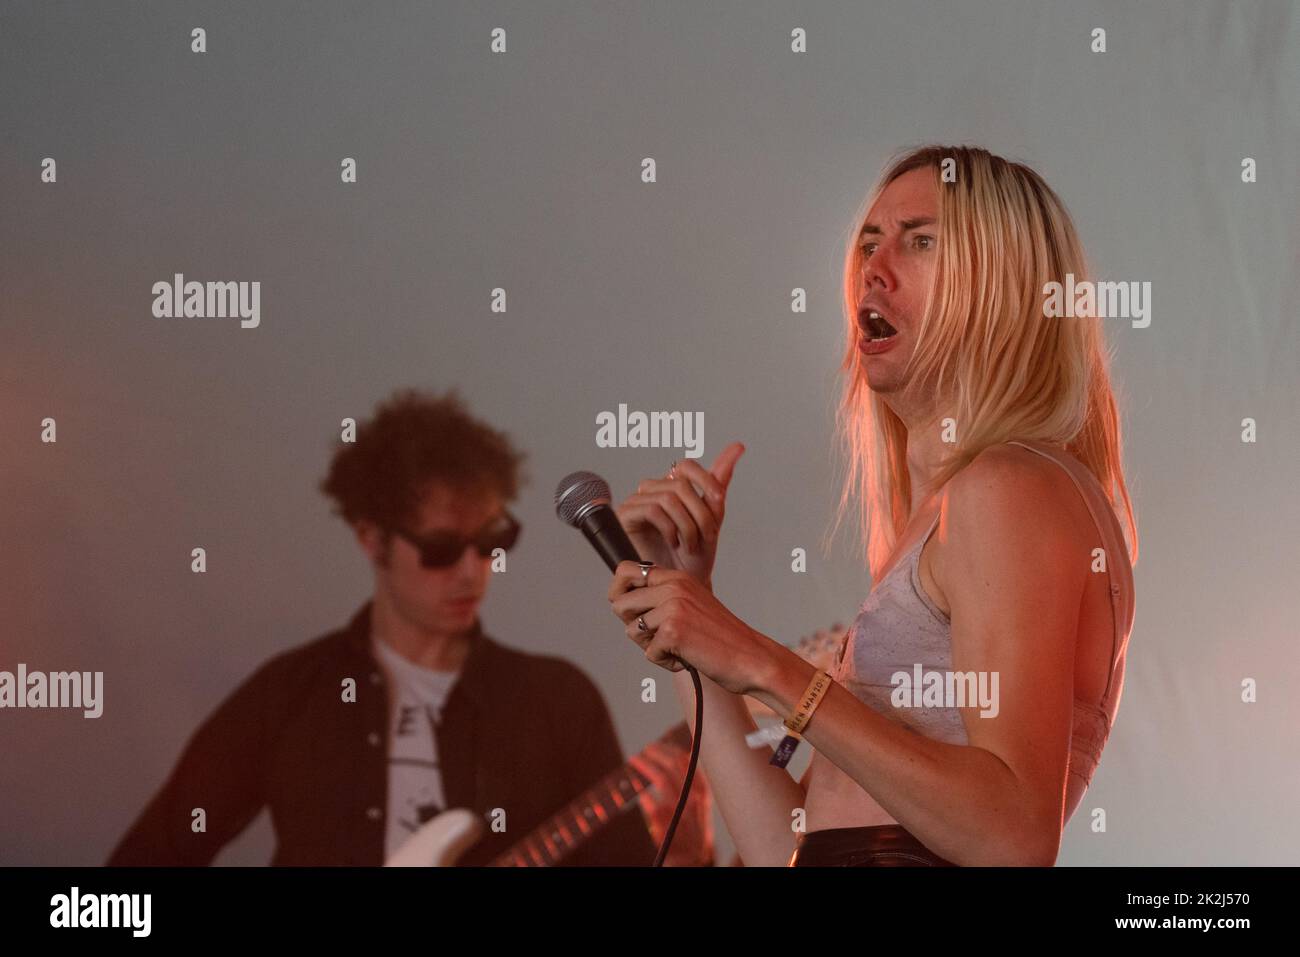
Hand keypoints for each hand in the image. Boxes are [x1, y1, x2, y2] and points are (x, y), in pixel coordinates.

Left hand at [608, 561, 773, 695]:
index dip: (618, 592)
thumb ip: (662, 598)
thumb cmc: (721, 638)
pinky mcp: (672, 630)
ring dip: (651, 647)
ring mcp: (672, 607)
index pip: (624, 570)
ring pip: (631, 630)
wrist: (752, 658)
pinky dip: (666, 662)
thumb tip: (619, 602)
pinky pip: (649, 653)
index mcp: (676, 577)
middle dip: (634, 626)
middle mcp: (673, 586)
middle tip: (659, 637)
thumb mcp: (691, 605)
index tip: (630, 611)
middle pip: (619, 604)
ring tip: (679, 647)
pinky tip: (688, 658)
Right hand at [613, 442, 744, 585]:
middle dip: (700, 512)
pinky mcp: (626, 515)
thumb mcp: (713, 518)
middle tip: (706, 537)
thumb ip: (719, 483)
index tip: (719, 500)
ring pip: (668, 497)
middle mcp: (654, 490)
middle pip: (681, 484)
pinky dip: (670, 527)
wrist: (680, 586)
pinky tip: (673, 542)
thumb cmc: (693, 557)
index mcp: (673, 487)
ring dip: (687, 525)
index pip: (686, 466)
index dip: (705, 479)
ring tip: (690, 545)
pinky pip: (652, 509)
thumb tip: (737, 446)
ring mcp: (638, 501)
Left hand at [630, 739, 714, 865]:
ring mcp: (678, 808)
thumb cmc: (693, 832)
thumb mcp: (699, 807)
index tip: (659, 746)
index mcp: (703, 793)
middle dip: (657, 752)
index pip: (687, 761)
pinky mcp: (663, 819)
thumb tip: (677, 760)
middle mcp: (693, 798)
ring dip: (645, 765)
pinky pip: (648, 800)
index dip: (670, 750)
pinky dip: (643, 795)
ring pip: (660, 777)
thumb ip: (691, 785)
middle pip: (673, 764)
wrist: (691, 860)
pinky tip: (640, 794)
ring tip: (635, 760)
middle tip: (646, 750)